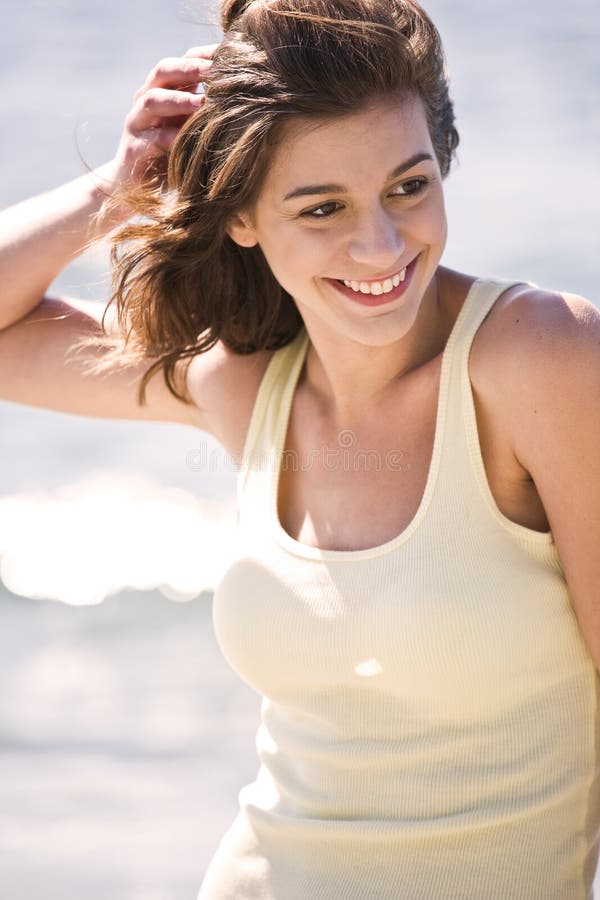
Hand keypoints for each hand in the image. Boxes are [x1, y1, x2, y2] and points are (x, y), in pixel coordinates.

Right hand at [106, 45, 216, 189]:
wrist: (136, 187)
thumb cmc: (172, 157)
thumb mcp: (192, 131)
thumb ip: (208, 114)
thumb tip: (247, 99)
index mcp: (164, 91)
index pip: (182, 61)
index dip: (203, 55)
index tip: (227, 51)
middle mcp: (146, 101)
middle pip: (163, 71)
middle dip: (189, 68)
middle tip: (213, 71)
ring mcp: (136, 123)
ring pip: (152, 99)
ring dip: (178, 99)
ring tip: (202, 103)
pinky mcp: (132, 148)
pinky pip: (151, 139)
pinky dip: (170, 138)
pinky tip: (187, 140)